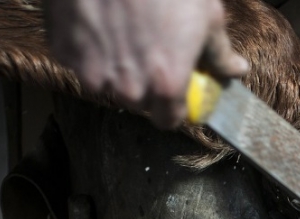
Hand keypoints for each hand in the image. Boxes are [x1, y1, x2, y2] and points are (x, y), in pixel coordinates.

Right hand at [45, 0, 248, 127]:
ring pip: (105, 84)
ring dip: (115, 68)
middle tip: (151, 53)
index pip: (168, 121)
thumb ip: (220, 53)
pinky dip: (89, 47)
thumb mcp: (208, 17)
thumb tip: (236, 69)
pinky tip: (101, 22)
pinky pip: (78, 60)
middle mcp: (127, 87)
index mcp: (166, 85)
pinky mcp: (64, 51)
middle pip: (137, 103)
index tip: (176, 93)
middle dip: (146, 85)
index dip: (174, 107)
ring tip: (125, 33)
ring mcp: (91, 71)